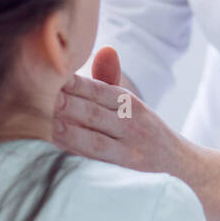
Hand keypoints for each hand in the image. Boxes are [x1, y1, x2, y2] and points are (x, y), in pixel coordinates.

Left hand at [53, 46, 188, 178]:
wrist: (177, 160)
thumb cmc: (141, 127)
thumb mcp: (131, 102)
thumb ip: (110, 79)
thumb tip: (104, 49)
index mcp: (129, 103)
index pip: (99, 90)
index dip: (75, 84)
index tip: (52, 76)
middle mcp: (132, 124)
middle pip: (95, 114)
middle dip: (69, 104)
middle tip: (42, 95)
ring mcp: (130, 149)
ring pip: (96, 141)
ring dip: (71, 132)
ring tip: (47, 125)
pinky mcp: (126, 171)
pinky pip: (99, 165)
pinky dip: (79, 159)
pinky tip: (57, 153)